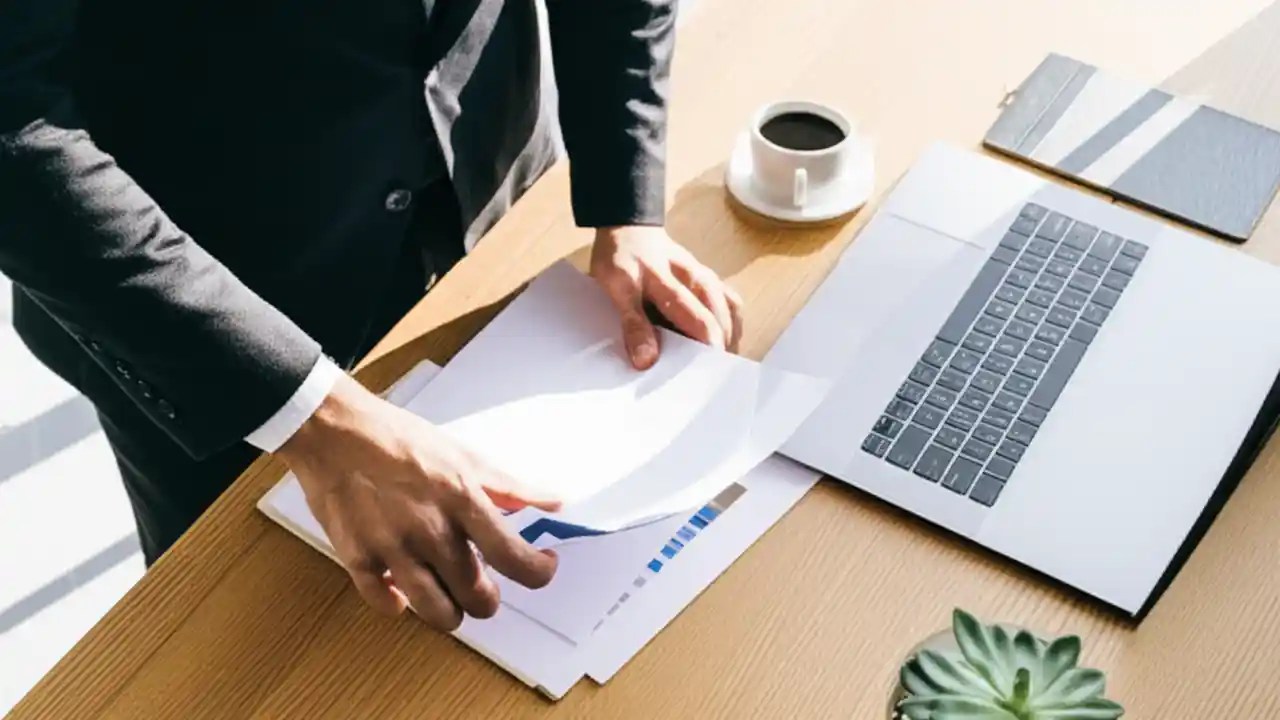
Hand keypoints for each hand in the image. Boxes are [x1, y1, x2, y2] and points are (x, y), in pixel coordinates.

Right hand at [278, 374, 560, 630]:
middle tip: (485, 585)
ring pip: (438, 614)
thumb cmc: (397, 438)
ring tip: (451, 594)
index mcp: (461, 500)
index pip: (515, 558)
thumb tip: (553, 501)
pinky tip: (404, 589)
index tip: (541, 568)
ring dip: (452, 611)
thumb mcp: (463, 454)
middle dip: (489, 598)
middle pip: (479, 597)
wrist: (333, 431)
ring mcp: (392, 549)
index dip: (538, 573)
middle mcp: (430, 530)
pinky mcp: (357, 559)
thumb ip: (509, 486)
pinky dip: (400, 605)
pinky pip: (387, 606)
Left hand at [590, 226, 743, 369]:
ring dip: (729, 340)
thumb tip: (647, 360)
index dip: (709, 354)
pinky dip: (731, 326)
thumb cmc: (620, 258)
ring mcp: (707, 279)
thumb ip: (632, 324)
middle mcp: (698, 280)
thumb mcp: (616, 289)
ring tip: (721, 368)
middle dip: (722, 352)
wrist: (627, 226)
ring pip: (730, 314)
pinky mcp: (710, 281)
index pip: (702, 324)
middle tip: (714, 383)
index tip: (707, 381)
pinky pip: (730, 305)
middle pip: (722, 322)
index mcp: (673, 283)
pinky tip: (725, 343)